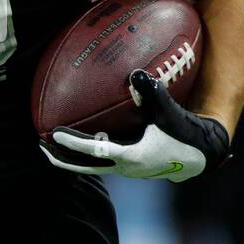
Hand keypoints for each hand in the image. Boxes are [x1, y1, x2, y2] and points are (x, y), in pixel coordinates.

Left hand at [41, 69, 231, 180]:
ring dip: (72, 157)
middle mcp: (125, 168)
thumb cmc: (185, 133)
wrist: (201, 156)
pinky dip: (87, 152)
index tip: (53, 135)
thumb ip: (153, 92)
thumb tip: (135, 73)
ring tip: (52, 146)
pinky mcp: (130, 166)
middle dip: (62, 158)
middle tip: (41, 146)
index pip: (95, 151)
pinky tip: (81, 138)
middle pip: (85, 166)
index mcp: (132, 157)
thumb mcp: (170, 112)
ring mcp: (126, 170)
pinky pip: (102, 160)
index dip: (73, 143)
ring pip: (92, 166)